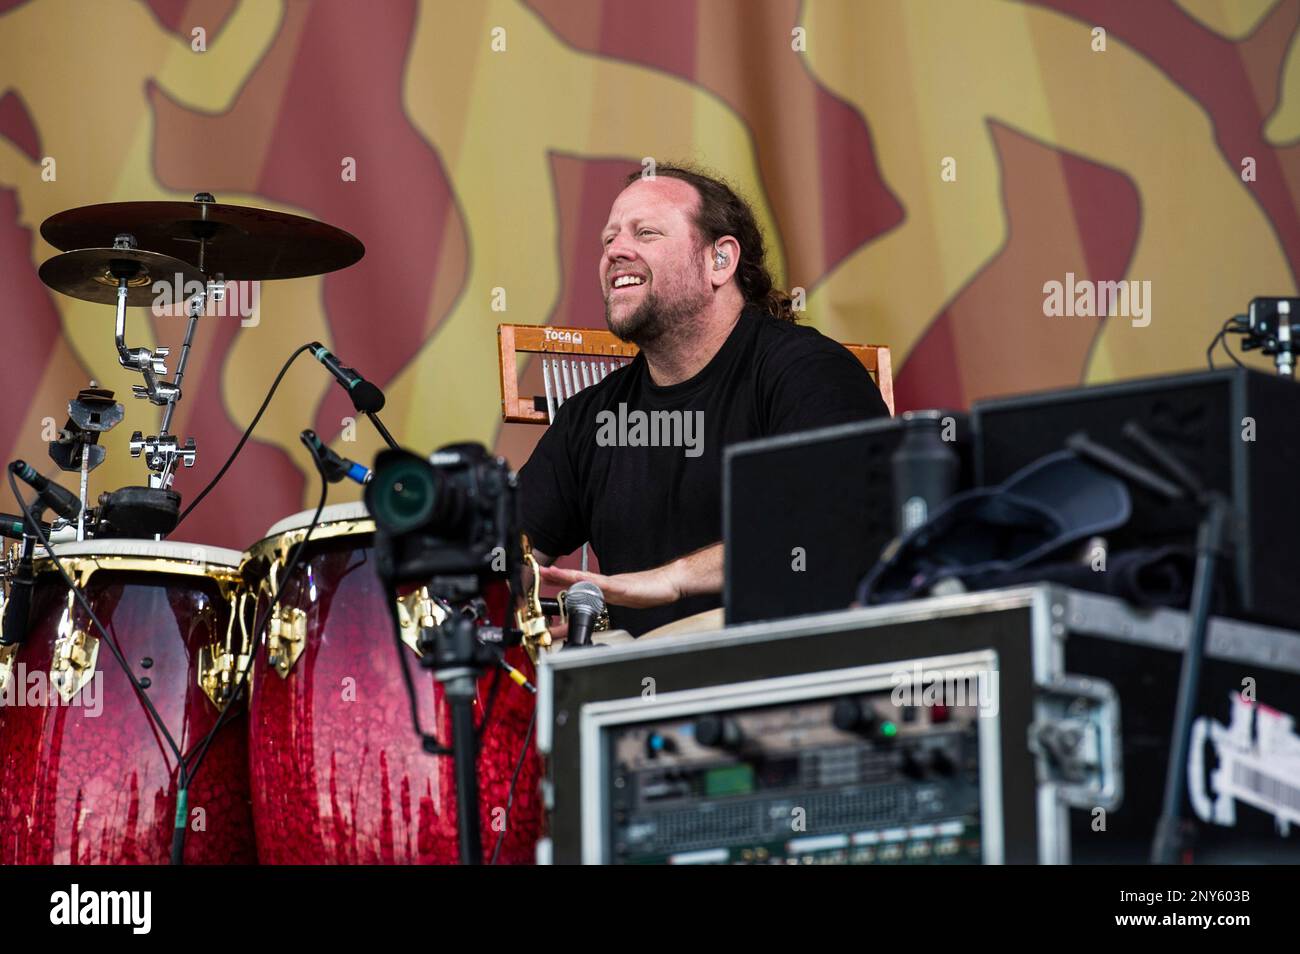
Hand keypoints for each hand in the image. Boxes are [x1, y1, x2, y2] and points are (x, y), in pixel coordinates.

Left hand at [539, 564, 680, 608]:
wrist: (668, 583)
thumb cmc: (649, 591)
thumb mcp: (624, 599)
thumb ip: (609, 601)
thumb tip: (595, 607)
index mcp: (605, 588)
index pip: (579, 584)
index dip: (561, 580)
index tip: (545, 578)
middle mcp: (606, 584)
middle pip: (578, 578)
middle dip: (557, 576)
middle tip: (539, 572)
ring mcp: (614, 585)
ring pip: (587, 579)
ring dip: (568, 576)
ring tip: (552, 572)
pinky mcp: (623, 588)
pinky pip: (604, 585)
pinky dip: (590, 582)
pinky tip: (581, 580)